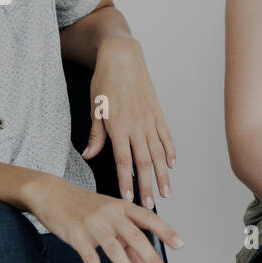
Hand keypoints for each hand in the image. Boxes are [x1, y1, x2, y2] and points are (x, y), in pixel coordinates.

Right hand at [23, 174, 184, 262]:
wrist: (51, 193)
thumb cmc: (84, 208)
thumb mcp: (109, 220)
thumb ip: (127, 242)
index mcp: (122, 207)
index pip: (148, 219)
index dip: (165, 231)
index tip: (180, 245)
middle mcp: (110, 213)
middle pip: (135, 236)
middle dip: (152, 257)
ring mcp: (93, 223)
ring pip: (114, 248)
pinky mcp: (75, 234)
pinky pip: (89, 255)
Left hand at [83, 38, 176, 209]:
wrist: (123, 57)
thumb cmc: (105, 81)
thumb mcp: (95, 108)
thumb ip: (96, 134)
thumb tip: (89, 155)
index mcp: (118, 126)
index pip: (123, 161)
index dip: (126, 182)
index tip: (128, 199)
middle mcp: (137, 126)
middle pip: (143, 162)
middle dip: (147, 185)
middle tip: (150, 204)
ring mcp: (150, 120)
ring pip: (158, 153)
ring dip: (162, 174)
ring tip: (166, 192)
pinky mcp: (158, 113)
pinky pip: (166, 136)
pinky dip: (170, 151)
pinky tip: (172, 165)